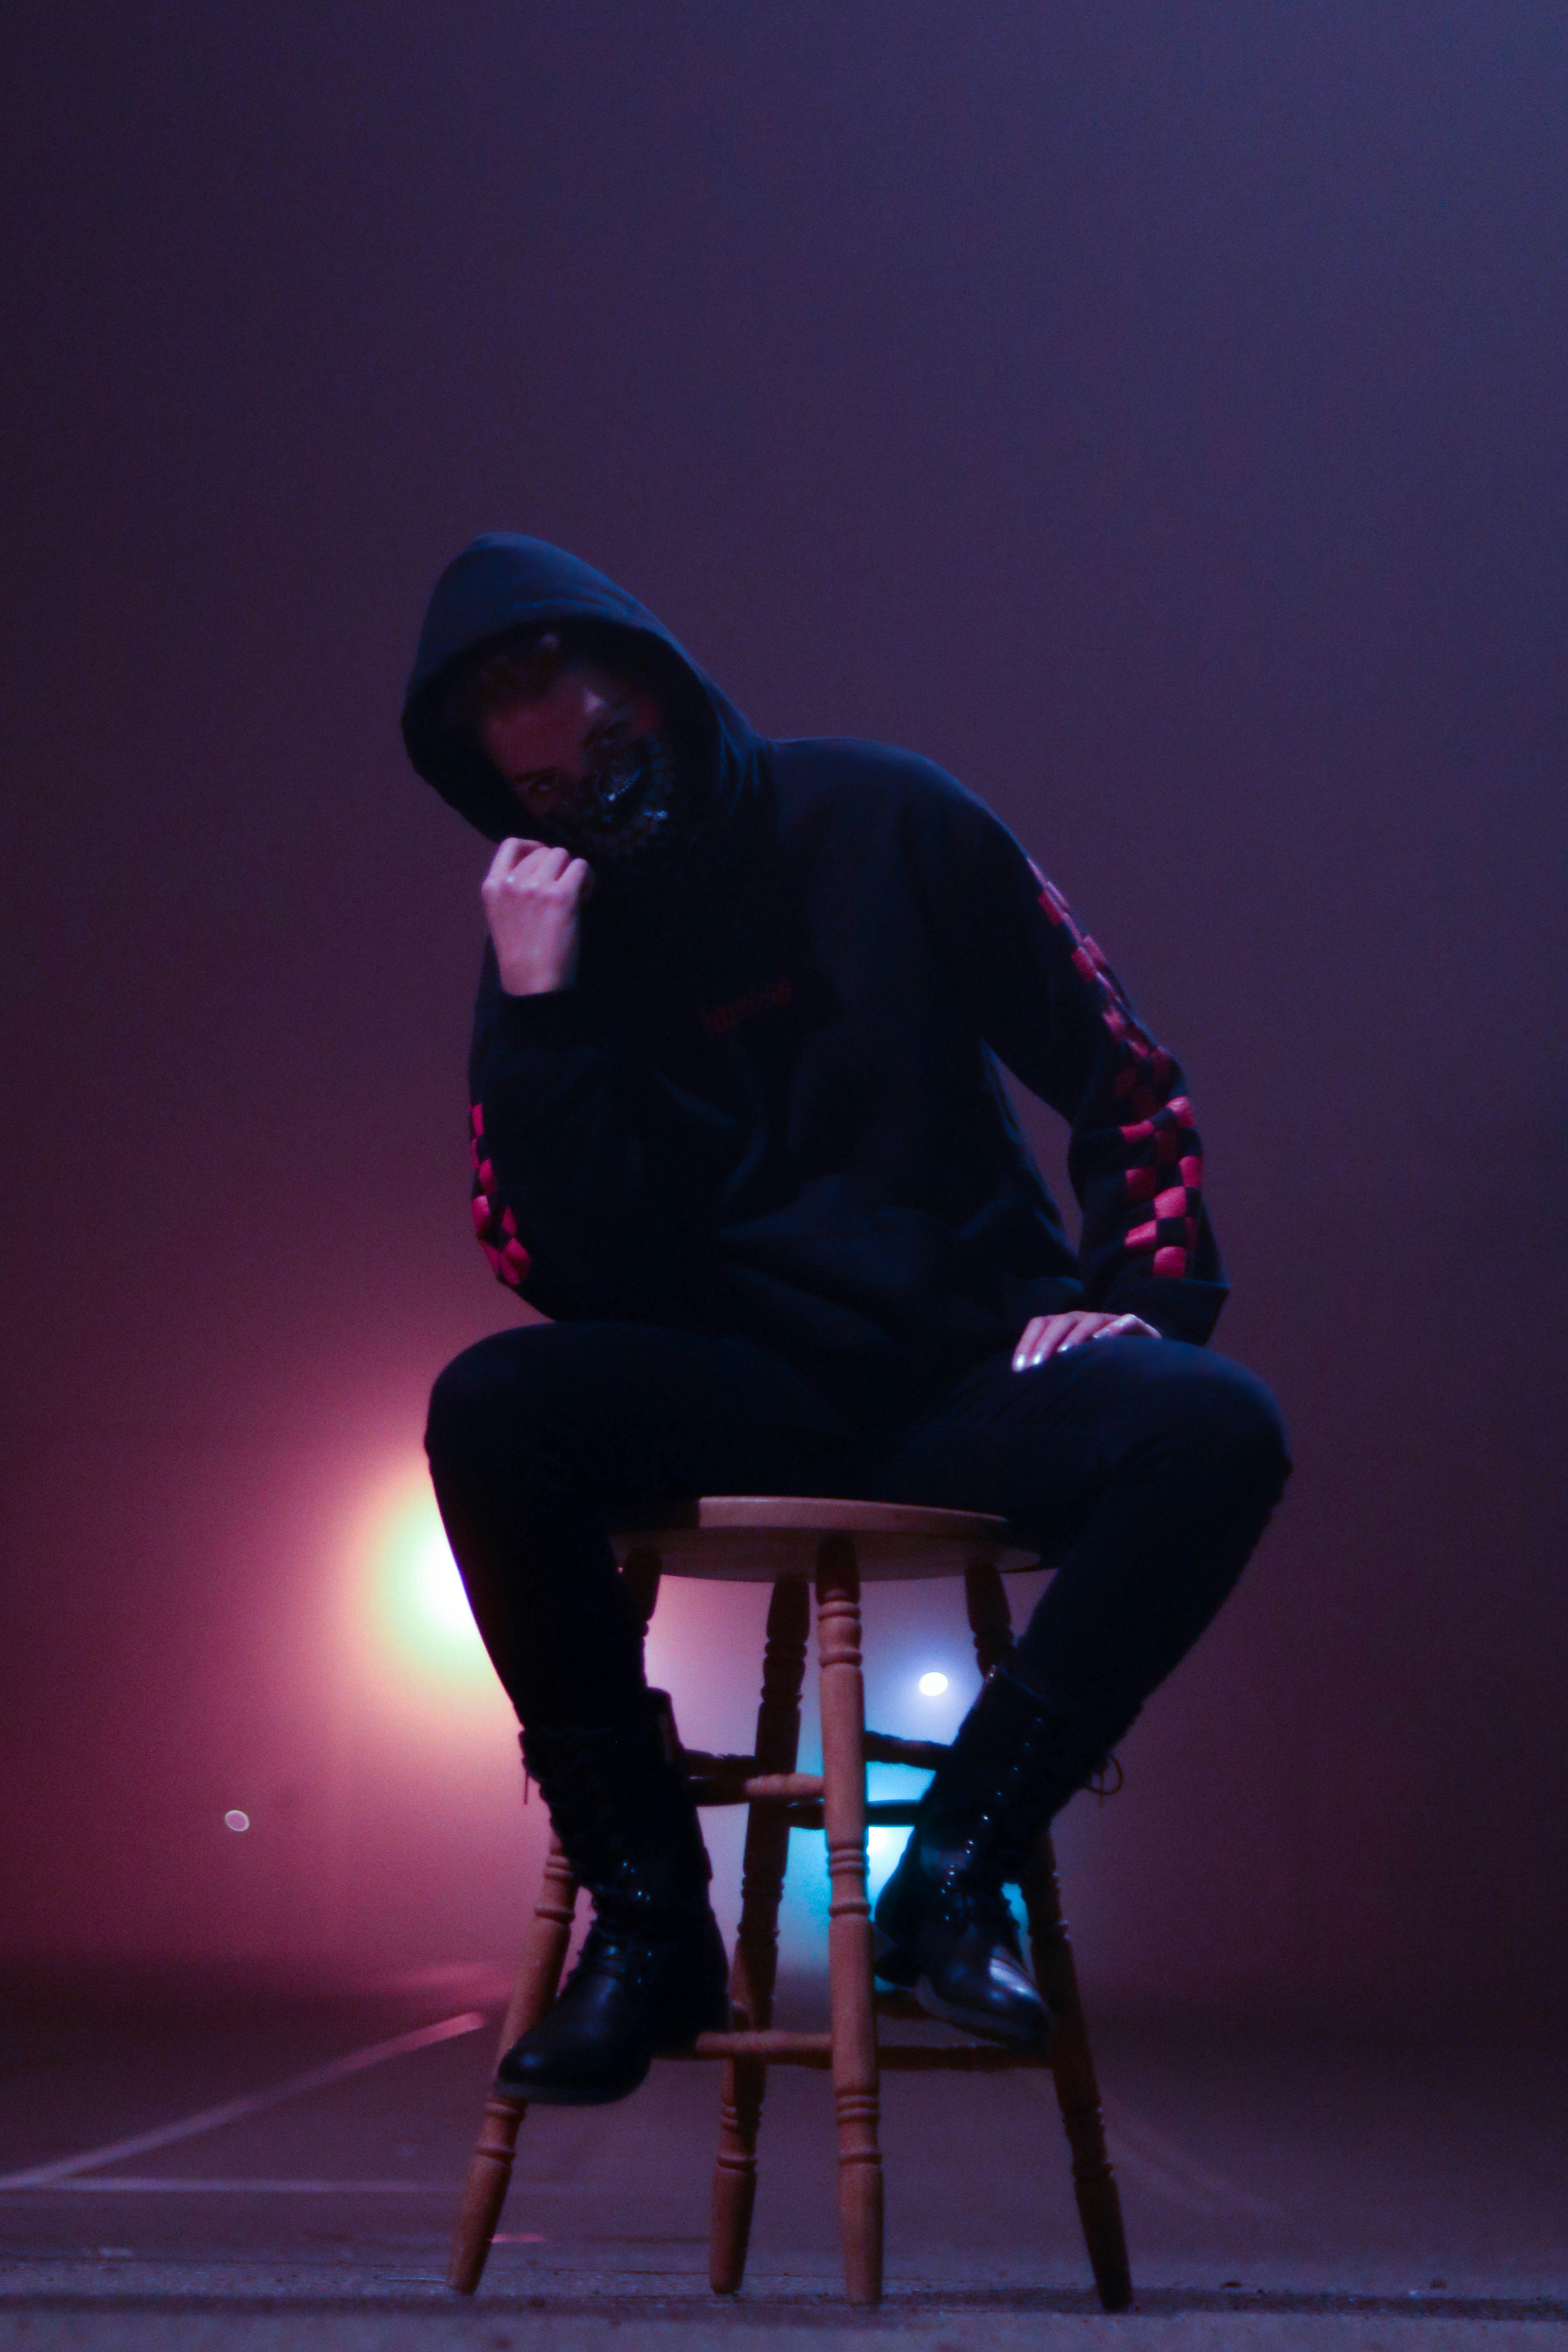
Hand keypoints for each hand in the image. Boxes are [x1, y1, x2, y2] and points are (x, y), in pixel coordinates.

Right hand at [482, 837, 594, 995]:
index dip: (532, 847)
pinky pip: (582, 867)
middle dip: (557, 867)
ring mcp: (535, 887)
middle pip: (543, 851)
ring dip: (572, 871)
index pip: (510, 845)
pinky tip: (585, 897)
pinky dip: (588, 878)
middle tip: (562, 890)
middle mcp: (511, 882)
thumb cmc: (521, 956)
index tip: (544, 860)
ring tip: (575, 894)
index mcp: (492, 887)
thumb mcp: (503, 916)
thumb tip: (542, 868)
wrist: (533, 983)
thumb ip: (514, 890)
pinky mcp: (561, 896)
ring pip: (563, 855)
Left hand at [1011, 1309, 1158, 1371]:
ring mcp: (1110, 1321)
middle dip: (1046, 1342)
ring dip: (1076, 1335)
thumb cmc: (1100, 1365)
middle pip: (1061, 1321)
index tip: (1019, 1369)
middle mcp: (1084, 1320)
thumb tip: (1022, 1388)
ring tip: (1064, 1354)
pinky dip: (1115, 1328)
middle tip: (1037, 1366)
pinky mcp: (1135, 1325)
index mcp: (1065, 1326)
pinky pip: (1127, 1320)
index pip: (1040, 1323)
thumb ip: (1052, 1371)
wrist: (1144, 1359)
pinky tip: (1102, 1340)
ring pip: (1090, 1319)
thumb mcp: (1073, 1367)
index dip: (1027, 1343)